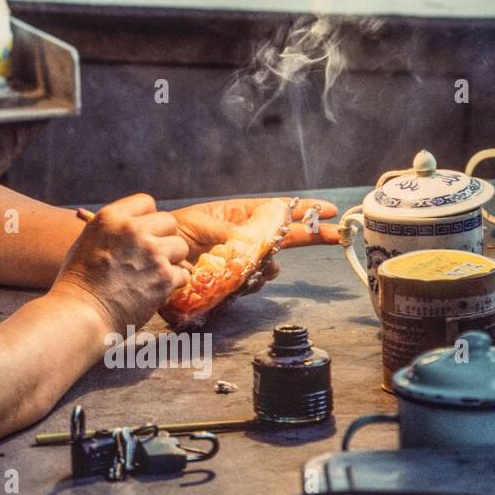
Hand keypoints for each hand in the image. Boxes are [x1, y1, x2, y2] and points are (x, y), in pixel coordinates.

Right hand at [55, 193, 190, 333]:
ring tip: (153, 274)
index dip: (147, 218)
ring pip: (180, 247)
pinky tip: (155, 289)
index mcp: (110, 217)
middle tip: (151, 256)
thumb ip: (114, 230)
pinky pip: (182, 273)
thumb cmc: (78, 282)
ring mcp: (151, 253)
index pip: (146, 202)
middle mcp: (132, 230)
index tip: (142, 233)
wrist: (81, 314)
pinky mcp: (164, 277)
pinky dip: (172, 283)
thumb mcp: (88, 241)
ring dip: (171, 260)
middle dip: (163, 238)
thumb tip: (135, 227)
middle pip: (168, 222)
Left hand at [169, 197, 340, 286]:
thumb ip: (224, 230)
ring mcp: (242, 260)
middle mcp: (246, 237)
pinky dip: (251, 282)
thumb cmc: (174, 232)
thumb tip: (246, 239)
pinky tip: (238, 279)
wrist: (156, 258)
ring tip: (253, 264)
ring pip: (271, 265)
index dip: (304, 210)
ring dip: (270, 265)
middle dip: (312, 234)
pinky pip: (253, 284)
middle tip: (338, 234)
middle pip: (286, 236)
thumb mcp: (198, 223)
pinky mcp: (234, 280)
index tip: (330, 210)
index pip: (277, 210)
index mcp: (239, 215)